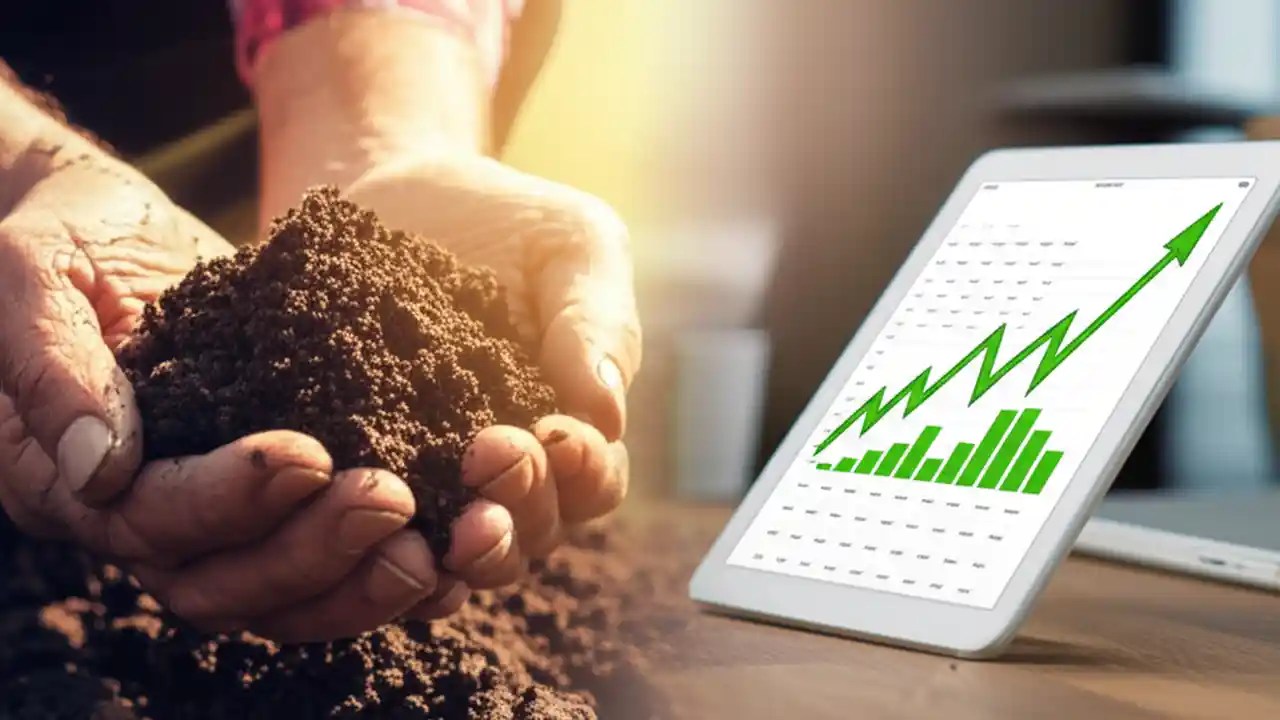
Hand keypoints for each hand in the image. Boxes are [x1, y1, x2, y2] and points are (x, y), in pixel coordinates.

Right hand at [0, 137, 444, 641]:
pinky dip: (393, 556)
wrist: (111, 221)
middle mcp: (144, 518)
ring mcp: (217, 514)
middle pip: (229, 583)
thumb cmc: (64, 235)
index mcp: (68, 480)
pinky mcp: (277, 491)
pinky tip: (462, 534)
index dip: (228, 499)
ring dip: (366, 578)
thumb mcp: (33, 273)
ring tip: (443, 541)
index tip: (307, 455)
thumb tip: (93, 467)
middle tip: (391, 500)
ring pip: (289, 591)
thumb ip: (54, 364)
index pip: (151, 519)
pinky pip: (332, 551)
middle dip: (314, 549)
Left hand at [344, 154, 640, 608]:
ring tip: (432, 522)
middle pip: (529, 534)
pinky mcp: (352, 475)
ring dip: (450, 550)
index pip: (593, 481)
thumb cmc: (503, 220)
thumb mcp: (571, 243)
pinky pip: (362, 534)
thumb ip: (597, 319)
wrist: (392, 191)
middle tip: (486, 458)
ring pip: (452, 556)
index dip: (580, 470)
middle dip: (517, 509)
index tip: (554, 433)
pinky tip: (346, 514)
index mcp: (569, 431)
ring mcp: (426, 486)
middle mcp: (503, 478)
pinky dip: (363, 542)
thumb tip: (605, 412)